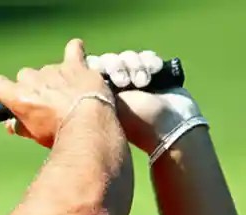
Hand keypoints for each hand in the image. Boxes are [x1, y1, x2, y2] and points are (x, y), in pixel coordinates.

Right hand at [0, 39, 115, 148]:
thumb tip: (12, 125)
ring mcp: (54, 70)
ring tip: (71, 96)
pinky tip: (77, 57)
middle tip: (49, 105)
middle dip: (35, 88)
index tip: (13, 98)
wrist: (86, 125)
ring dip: (56, 79)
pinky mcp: (75, 65)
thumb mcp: (35, 135)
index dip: (4, 91)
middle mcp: (32, 79)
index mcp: (18, 96)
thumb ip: (21, 126)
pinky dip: (75, 51)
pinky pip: (74, 49)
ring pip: (49, 68)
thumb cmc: (59, 134)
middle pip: (25, 76)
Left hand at [87, 50, 203, 154]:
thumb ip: (90, 93)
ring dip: (136, 66)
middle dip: (118, 67)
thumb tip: (74, 74)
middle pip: (111, 60)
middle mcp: (116, 86)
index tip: (108, 78)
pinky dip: (150, 62)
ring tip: (143, 82)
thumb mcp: (108, 108)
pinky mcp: (154, 74)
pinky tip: (155, 71)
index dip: (101, 67)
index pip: (93, 68)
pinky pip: (147, 57)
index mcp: (100, 95)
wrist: (171, 126)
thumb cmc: (137, 122)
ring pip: (129, 57)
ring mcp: (135, 79)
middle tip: (124, 82)